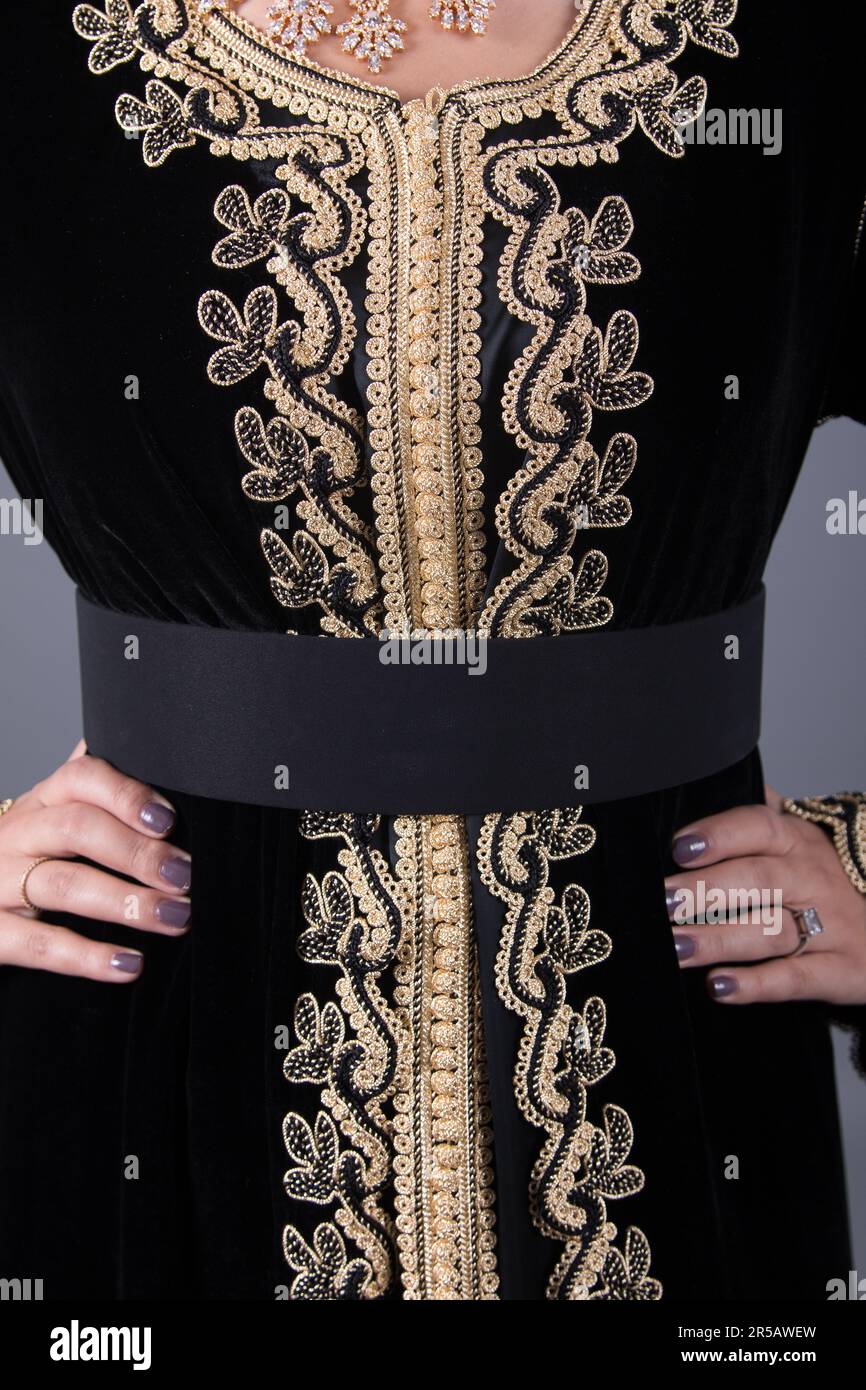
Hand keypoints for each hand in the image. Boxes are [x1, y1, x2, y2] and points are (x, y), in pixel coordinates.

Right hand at [0, 739, 190, 980]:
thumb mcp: (53, 817)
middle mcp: (16, 834)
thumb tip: (151, 746)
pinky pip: (39, 943)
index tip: (171, 820)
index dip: (127, 795)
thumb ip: (96, 789)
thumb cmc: (26, 856)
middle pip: (77, 829)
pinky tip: (130, 965)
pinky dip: (88, 957)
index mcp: (41, 802)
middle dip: (138, 852)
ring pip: (63, 884)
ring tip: (176, 919)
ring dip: (126, 902)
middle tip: (186, 876)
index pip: (80, 778)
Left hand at [664, 784, 865, 1005]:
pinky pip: (796, 978)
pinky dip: (757, 985)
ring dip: (718, 939)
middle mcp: (815, 880)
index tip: (679, 848)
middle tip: (662, 902)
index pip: (759, 827)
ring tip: (675, 947)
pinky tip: (718, 986)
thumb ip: (760, 816)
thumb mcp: (803, 840)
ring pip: (770, 930)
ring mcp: (832, 926)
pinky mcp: (843, 971)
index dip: (719, 835)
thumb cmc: (828, 881)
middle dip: (705, 891)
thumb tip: (708, 782)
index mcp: (800, 841)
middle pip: (758, 879)